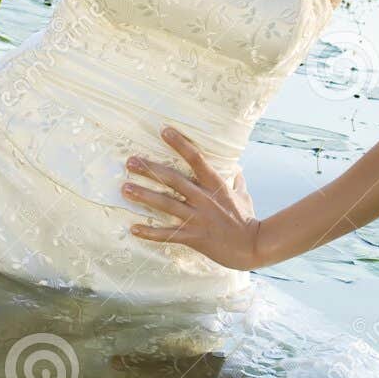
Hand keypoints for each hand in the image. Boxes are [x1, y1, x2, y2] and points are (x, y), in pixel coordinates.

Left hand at [122, 127, 262, 270]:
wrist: (253, 247)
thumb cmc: (247, 219)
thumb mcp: (243, 195)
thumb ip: (237, 180)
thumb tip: (237, 167)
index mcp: (216, 185)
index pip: (197, 159)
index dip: (180, 144)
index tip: (164, 130)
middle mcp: (204, 198)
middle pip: (173, 180)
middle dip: (150, 170)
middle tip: (129, 161)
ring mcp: (198, 218)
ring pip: (166, 204)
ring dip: (144, 196)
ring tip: (125, 189)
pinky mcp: (194, 237)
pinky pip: (168, 234)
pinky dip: (150, 232)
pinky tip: (133, 229)